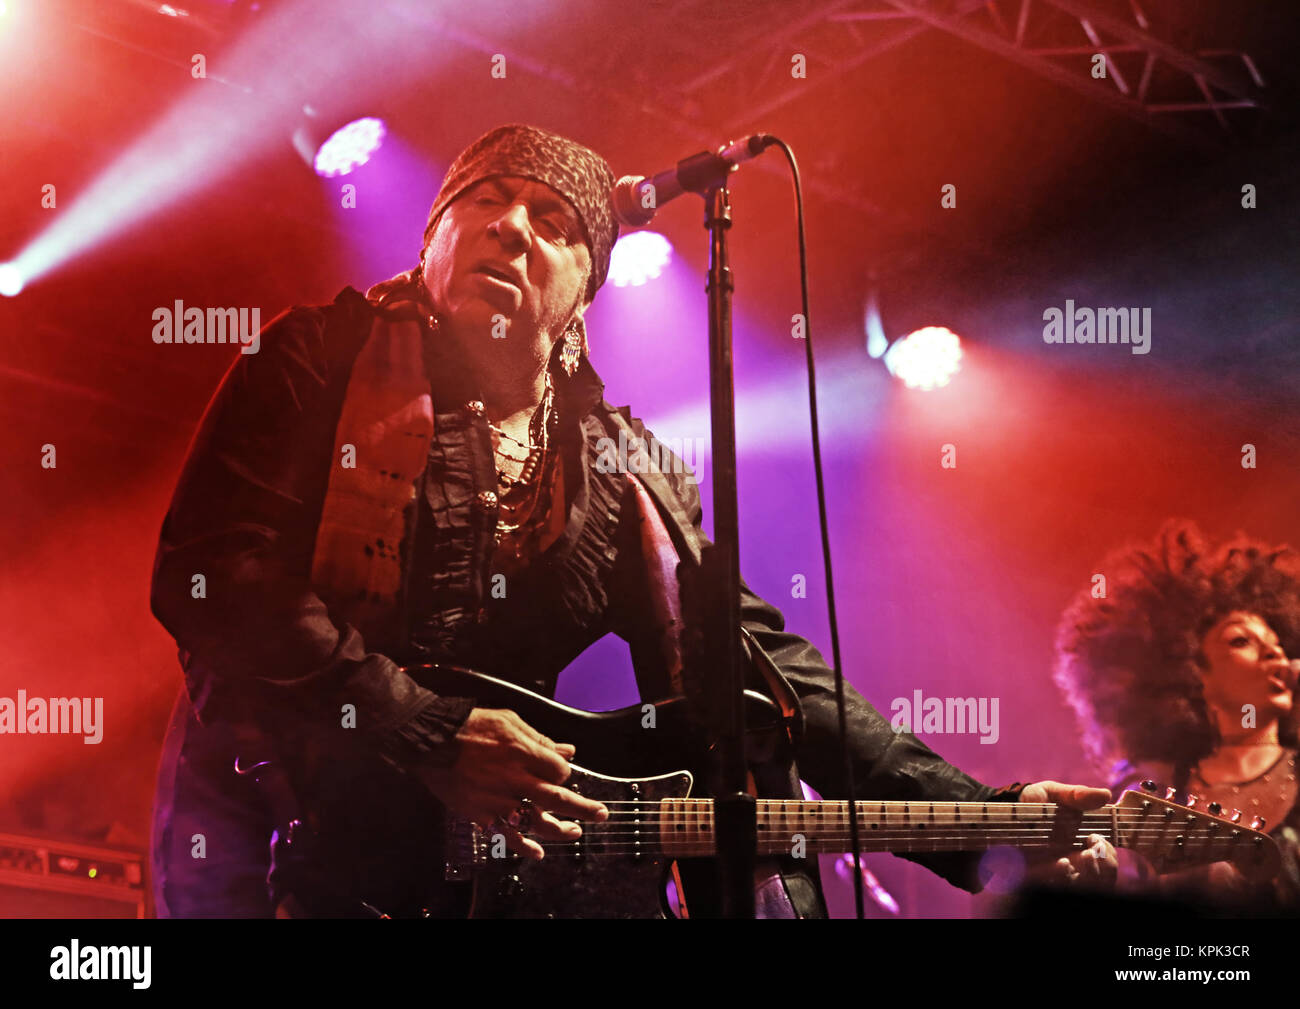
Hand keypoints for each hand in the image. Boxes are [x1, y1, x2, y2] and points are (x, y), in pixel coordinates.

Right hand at [414, 708, 607, 860]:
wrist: (432, 740)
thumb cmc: (470, 726)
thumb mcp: (510, 721)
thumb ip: (540, 739)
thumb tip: (568, 750)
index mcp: (522, 752)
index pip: (559, 770)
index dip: (564, 772)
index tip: (560, 772)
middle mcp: (514, 778)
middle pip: (556, 798)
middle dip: (583, 808)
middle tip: (600, 814)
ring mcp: (498, 798)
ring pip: (536, 821)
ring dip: (559, 830)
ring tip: (575, 833)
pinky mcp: (481, 813)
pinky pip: (506, 834)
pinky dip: (523, 846)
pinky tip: (538, 853)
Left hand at [1020, 780, 1118, 886]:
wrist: (996, 811)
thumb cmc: (1031, 803)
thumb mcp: (1053, 794)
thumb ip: (1077, 796)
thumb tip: (1105, 795)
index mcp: (1082, 845)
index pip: (1107, 862)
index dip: (1109, 856)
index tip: (1096, 840)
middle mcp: (1073, 864)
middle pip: (1100, 881)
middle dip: (1101, 869)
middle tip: (1088, 853)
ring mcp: (1054, 875)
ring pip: (1079, 886)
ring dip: (1079, 877)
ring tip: (1066, 861)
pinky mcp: (1033, 881)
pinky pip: (1050, 887)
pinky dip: (1056, 879)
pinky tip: (1055, 866)